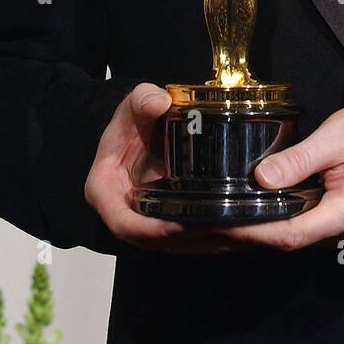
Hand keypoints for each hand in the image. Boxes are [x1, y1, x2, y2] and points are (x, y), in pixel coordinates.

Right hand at [84, 82, 256, 254]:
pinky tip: (237, 232)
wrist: (142, 128)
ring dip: (205, 243)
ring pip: (176, 244)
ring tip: (236, 233)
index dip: (148, 229)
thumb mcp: (133, 104)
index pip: (123, 222)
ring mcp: (147, 222)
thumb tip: (159, 101)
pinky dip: (212, 238)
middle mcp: (125, 213)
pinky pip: (189, 239)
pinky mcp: (168, 222)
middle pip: (154, 240)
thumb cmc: (133, 120)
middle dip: (187, 238)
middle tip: (220, 230)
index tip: (176, 225)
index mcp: (106, 191)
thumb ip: (142, 100)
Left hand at [221, 103, 343, 251]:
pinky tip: (239, 221)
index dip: (255, 232)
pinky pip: (296, 233)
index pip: (294, 233)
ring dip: (252, 234)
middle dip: (244, 236)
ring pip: (289, 241)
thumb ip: (300, 158)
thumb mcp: (336, 136)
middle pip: (287, 242)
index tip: (222, 224)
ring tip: (211, 225)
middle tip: (202, 227)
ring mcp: (342, 235)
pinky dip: (267, 227)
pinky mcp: (334, 228)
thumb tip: (262, 177)